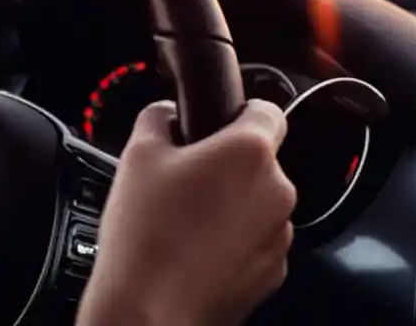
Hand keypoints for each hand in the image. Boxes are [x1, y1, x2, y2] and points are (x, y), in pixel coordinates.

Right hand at [77, 99, 296, 325]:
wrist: (148, 315)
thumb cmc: (144, 238)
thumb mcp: (137, 155)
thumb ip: (158, 118)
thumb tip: (167, 114)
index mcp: (250, 153)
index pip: (267, 110)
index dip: (240, 112)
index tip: (219, 123)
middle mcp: (276, 192)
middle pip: (259, 162)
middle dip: (226, 166)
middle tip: (184, 181)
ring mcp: (278, 236)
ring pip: (258, 203)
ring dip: (231, 205)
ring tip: (185, 223)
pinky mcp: (272, 273)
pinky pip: (256, 241)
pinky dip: (233, 242)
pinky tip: (196, 251)